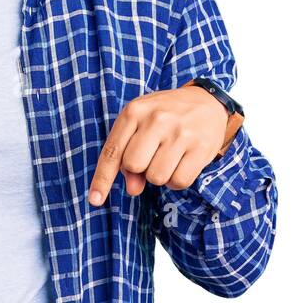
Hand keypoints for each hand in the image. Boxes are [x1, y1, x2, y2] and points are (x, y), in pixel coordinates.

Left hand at [88, 84, 227, 204]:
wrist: (207, 102)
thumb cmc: (166, 116)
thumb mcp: (141, 125)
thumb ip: (128, 156)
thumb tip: (133, 189)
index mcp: (135, 111)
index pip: (113, 151)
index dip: (102, 178)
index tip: (95, 200)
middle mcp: (157, 119)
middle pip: (134, 166)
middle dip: (140, 168)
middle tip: (153, 154)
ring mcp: (181, 133)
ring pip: (156, 177)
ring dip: (160, 175)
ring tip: (170, 156)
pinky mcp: (201, 147)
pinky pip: (179, 181)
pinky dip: (178, 180)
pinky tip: (183, 162)